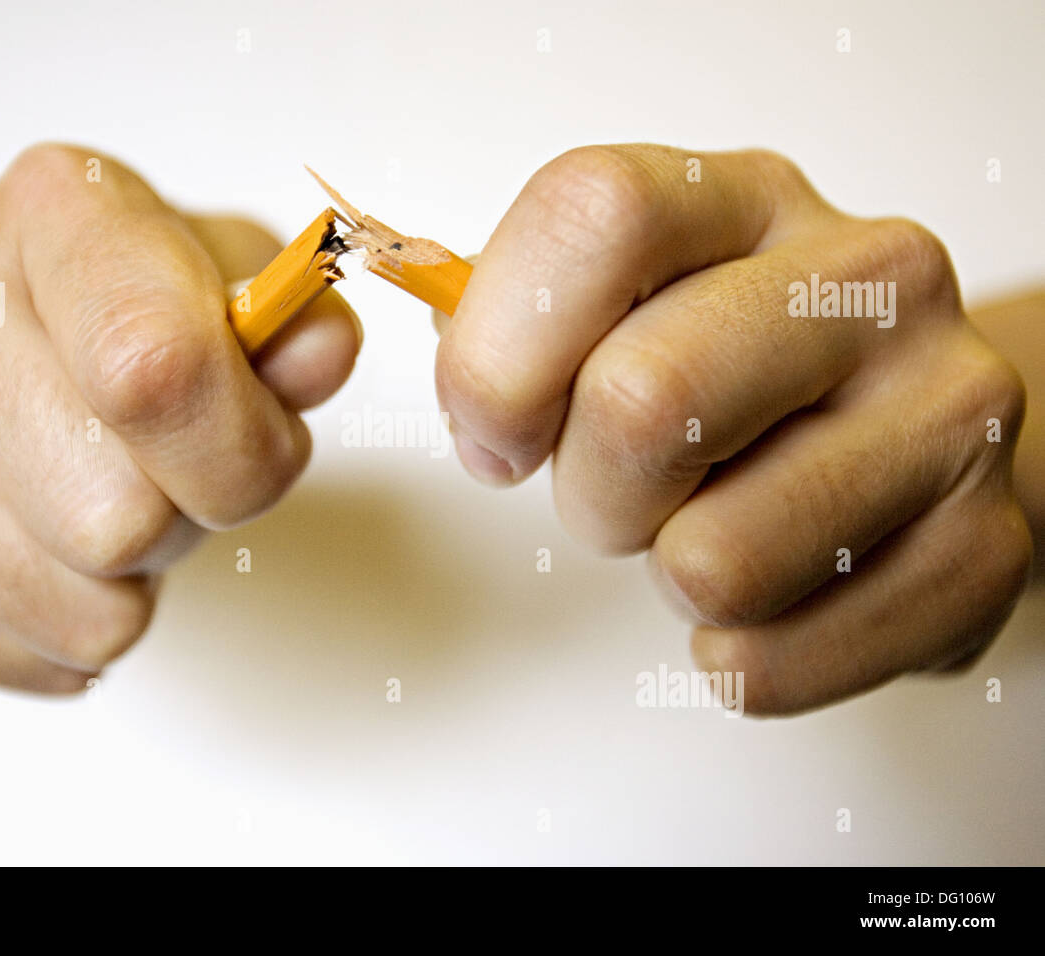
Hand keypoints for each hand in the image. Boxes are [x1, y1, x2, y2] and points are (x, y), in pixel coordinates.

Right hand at [0, 144, 359, 691]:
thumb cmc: (118, 309)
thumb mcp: (230, 278)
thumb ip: (294, 321)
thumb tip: (317, 354)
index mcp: (55, 209)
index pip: (155, 369)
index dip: (238, 447)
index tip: (259, 439)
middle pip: (119, 520)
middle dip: (184, 518)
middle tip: (163, 465)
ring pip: (79, 613)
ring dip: (130, 582)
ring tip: (103, 496)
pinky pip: (27, 657)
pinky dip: (69, 628)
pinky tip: (52, 543)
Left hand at [436, 144, 1030, 713]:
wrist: (910, 438)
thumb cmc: (737, 377)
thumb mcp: (623, 304)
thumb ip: (516, 314)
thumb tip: (457, 351)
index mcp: (747, 200)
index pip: (597, 216)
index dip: (502, 350)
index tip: (498, 431)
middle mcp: (868, 280)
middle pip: (643, 399)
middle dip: (587, 492)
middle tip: (616, 496)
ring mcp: (945, 410)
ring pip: (710, 559)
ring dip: (669, 576)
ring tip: (712, 531)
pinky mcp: (983, 548)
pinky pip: (770, 662)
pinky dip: (733, 656)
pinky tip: (771, 597)